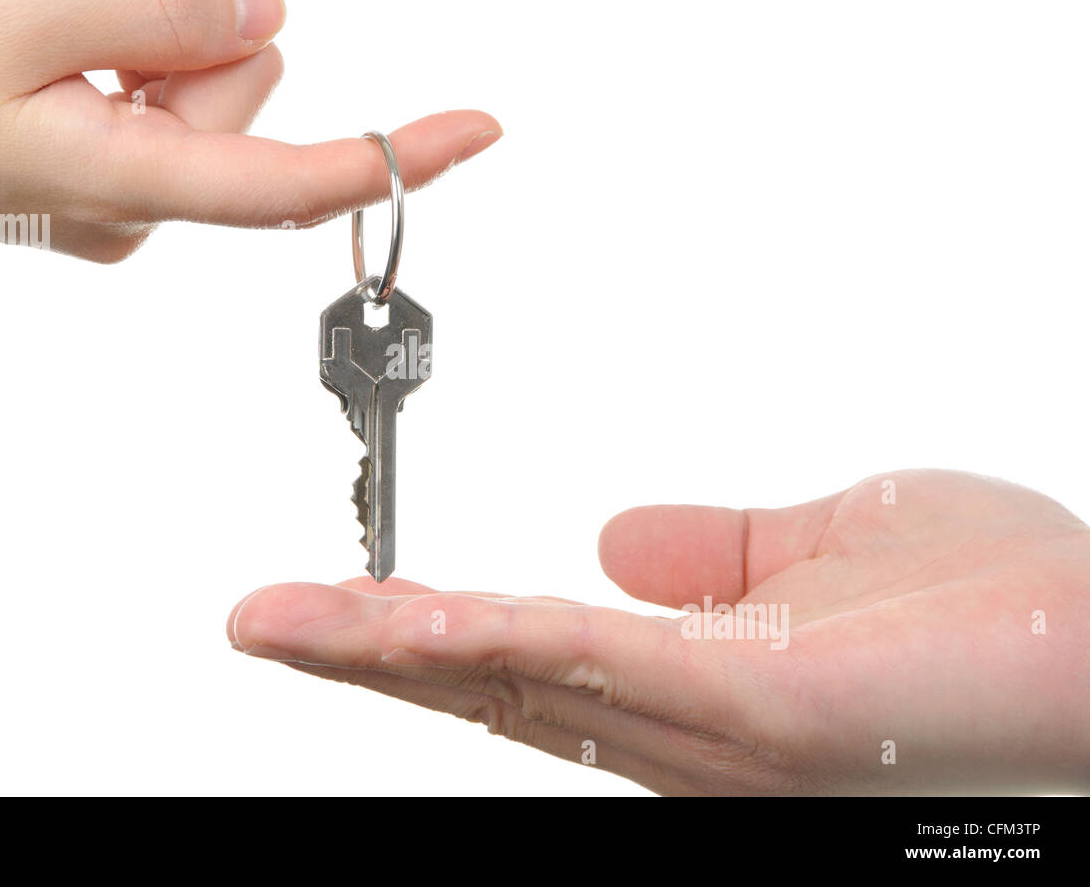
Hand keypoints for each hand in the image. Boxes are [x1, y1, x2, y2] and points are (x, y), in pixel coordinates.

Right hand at [0, 0, 499, 260]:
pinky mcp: (103, 167)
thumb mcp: (19, 16)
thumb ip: (158, 9)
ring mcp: (124, 190)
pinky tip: (57, 39)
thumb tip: (265, 12)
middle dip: (189, 17)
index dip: (397, 154)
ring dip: (150, 21)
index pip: (297, 181)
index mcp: (131, 184)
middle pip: (251, 88)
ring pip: (211, 79)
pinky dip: (128, 41)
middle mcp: (143, 206)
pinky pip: (165, 87)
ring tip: (53, 13)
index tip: (478, 130)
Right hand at [229, 470, 1089, 793]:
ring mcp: (710, 730)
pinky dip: (481, 638)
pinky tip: (397, 619)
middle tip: (255, 619)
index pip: (529, 655)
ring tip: (275, 621)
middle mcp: (682, 728)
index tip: (346, 602)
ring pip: (513, 680)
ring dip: (384, 652)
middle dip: (365, 652)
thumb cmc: (1011, 612)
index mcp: (695, 683)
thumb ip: (720, 550)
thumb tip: (617, 537)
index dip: (426, 632)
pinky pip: (591, 665)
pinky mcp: (754, 713)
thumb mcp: (834, 546)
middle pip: (492, 682)